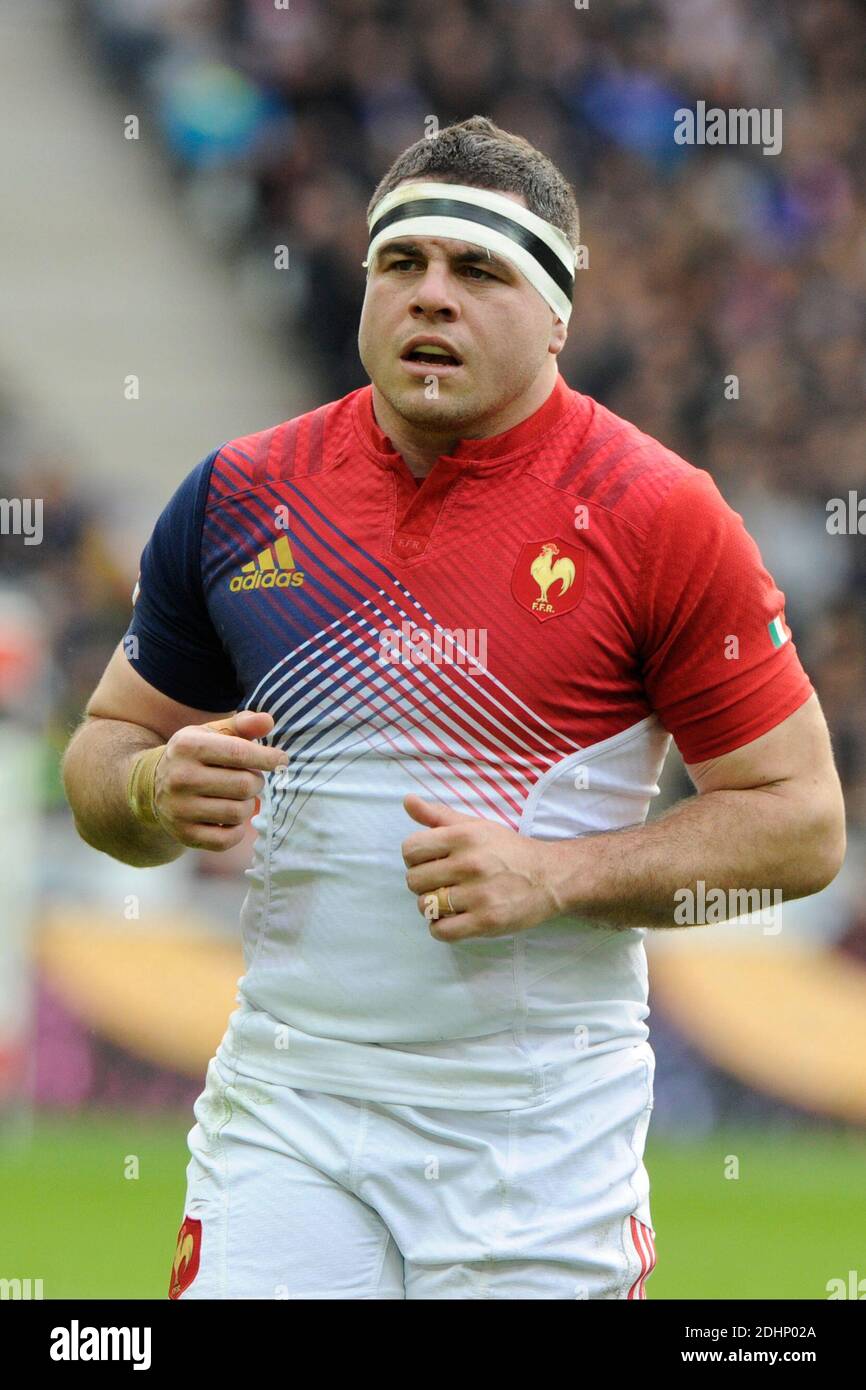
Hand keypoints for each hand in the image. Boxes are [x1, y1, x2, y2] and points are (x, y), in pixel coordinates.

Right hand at [153, 710, 286, 851]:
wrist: (153, 787)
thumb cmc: (195, 756)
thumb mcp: (212, 733)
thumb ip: (242, 724)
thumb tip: (268, 721)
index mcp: (188, 746)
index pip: (240, 753)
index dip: (268, 757)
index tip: (281, 760)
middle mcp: (180, 777)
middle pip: (244, 785)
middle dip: (257, 781)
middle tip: (251, 779)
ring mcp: (180, 808)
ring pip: (239, 812)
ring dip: (248, 805)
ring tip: (238, 796)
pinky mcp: (184, 834)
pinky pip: (227, 839)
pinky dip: (237, 830)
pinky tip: (231, 818)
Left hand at [401, 793, 561, 940]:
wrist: (549, 877)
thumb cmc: (508, 850)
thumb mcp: (476, 825)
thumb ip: (438, 816)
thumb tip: (407, 801)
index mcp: (464, 836)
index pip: (411, 849)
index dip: (415, 857)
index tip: (430, 862)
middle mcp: (469, 863)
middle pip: (414, 880)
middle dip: (422, 883)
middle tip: (441, 883)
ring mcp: (478, 894)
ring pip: (425, 906)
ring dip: (431, 907)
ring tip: (448, 901)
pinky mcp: (486, 921)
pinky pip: (442, 931)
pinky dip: (440, 928)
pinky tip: (452, 919)